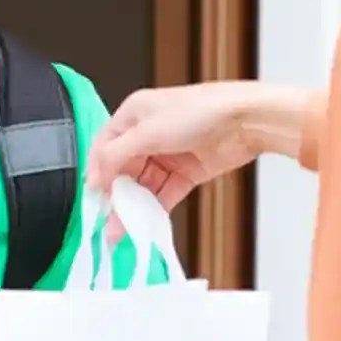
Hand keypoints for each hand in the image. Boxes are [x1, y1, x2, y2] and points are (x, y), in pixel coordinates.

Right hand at [86, 81, 314, 226]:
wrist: (247, 121)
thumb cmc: (201, 111)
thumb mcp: (147, 131)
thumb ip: (114, 155)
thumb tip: (93, 177)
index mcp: (134, 114)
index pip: (104, 146)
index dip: (96, 171)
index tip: (93, 196)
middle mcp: (149, 134)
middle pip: (123, 169)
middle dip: (115, 195)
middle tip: (106, 219)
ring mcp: (168, 154)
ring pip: (143, 185)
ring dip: (133, 207)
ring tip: (124, 229)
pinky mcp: (186, 172)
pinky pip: (164, 194)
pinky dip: (155, 209)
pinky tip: (147, 223)